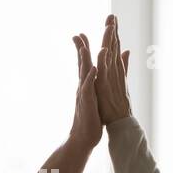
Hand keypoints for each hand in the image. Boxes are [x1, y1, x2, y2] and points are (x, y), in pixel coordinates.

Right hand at [69, 34, 101, 150]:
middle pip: (81, 64)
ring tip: (84, 46)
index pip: (85, 64)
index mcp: (87, 85)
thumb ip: (93, 86)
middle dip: (81, 48)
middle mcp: (83, 87)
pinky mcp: (87, 103)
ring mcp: (84, 94)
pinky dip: (90, 78)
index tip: (81, 35)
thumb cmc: (90, 119)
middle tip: (78, 34)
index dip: (83, 49)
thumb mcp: (94, 98)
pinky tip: (93, 69)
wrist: (83, 138)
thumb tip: (94, 76)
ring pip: (83, 74)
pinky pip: (89, 88)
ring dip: (84, 60)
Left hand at [90, 14, 131, 123]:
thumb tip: (127, 50)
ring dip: (110, 40)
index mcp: (115, 69)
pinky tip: (104, 49)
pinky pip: (105, 71)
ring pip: (110, 55)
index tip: (112, 18)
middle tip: (111, 15)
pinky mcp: (106, 86)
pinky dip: (105, 60)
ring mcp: (111, 78)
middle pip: (113, 47)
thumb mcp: (120, 81)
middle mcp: (115, 71)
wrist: (120, 122)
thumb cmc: (117, 104)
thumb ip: (124, 64)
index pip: (114, 47)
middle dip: (112, 31)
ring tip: (109, 25)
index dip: (113, 32)